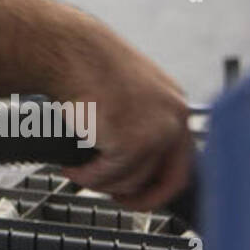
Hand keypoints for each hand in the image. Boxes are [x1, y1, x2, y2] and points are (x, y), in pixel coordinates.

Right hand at [53, 21, 193, 211]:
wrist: (68, 49)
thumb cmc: (85, 61)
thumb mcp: (126, 89)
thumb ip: (137, 118)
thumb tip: (126, 154)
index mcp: (174, 103)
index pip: (181, 157)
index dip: (158, 180)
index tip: (138, 189)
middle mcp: (173, 118)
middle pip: (171, 179)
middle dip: (142, 198)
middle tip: (118, 200)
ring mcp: (155, 132)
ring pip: (132, 181)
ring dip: (101, 183)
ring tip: (78, 171)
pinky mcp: (130, 143)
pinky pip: (108, 176)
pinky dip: (86, 177)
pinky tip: (70, 168)